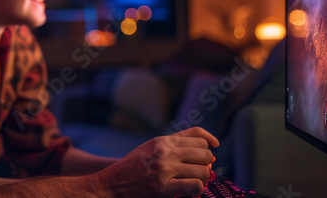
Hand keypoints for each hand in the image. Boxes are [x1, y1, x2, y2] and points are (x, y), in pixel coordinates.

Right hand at [89, 127, 218, 196]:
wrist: (112, 184)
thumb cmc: (132, 168)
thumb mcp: (149, 148)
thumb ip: (171, 146)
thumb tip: (204, 150)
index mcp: (162, 140)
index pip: (197, 135)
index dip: (209, 141)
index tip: (214, 147)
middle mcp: (164, 152)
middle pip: (204, 153)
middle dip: (206, 163)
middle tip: (199, 171)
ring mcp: (164, 169)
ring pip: (202, 170)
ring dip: (202, 178)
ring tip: (195, 182)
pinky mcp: (163, 188)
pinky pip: (195, 186)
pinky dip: (197, 189)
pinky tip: (191, 191)